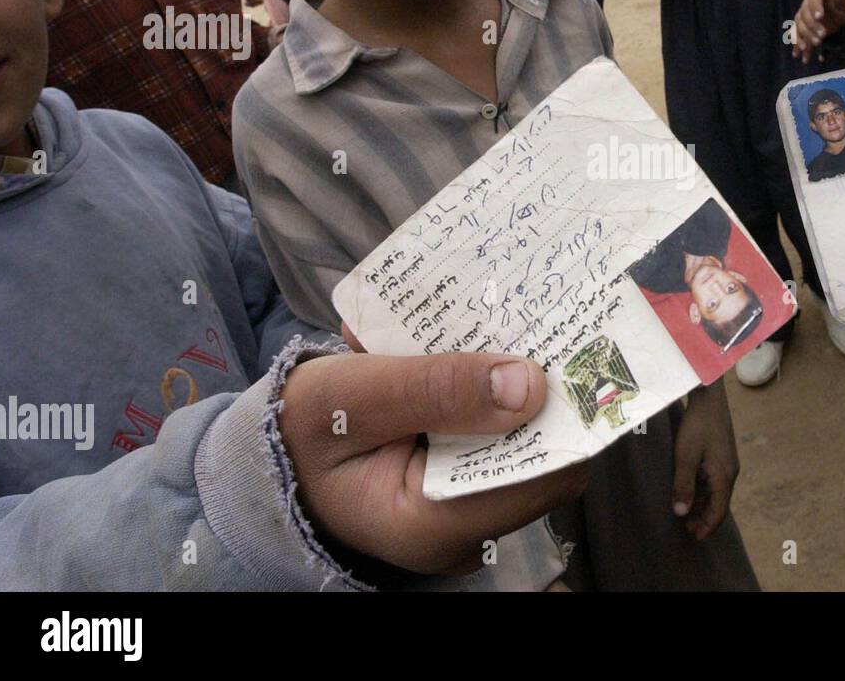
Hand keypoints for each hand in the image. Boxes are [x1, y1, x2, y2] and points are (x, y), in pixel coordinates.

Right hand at [277, 324, 589, 575]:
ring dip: (518, 378)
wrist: (278, 447)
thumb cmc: (301, 428)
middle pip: (543, 453)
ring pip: (527, 437)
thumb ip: (432, 389)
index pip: (545, 476)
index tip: (566, 346)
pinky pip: (503, 431)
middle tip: (533, 317)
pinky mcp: (467, 480)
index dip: (564, 415)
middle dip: (542, 385)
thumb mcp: (350, 397)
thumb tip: (528, 383)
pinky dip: (494, 387)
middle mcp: (464, 528)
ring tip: (499, 322)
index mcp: (434, 525)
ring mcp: (468, 506)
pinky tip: (473, 344)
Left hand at [672, 381, 739, 540]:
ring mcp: (726, 463)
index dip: (707, 526)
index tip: (695, 538)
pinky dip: (703, 492)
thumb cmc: (697, 425)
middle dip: (705, 518)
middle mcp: (729, 472)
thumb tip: (681, 513)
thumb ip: (683, 485)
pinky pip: (713, 481)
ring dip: (702, 505)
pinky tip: (690, 492)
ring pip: (715, 492)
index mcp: (724, 476)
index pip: (719, 510)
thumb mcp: (685, 456)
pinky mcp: (721, 455)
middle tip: (688, 531)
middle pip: (719, 503)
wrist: (709, 397)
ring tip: (686, 515)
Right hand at [792, 0, 844, 61]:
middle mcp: (807, 2)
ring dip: (804, 37)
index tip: (820, 17)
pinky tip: (799, 54)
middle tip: (822, 37)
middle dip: (812, 27)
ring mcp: (802, 14)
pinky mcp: (800, 26)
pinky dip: (797, 44)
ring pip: (799, 25)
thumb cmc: (843, 7)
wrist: (838, 15)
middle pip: (804, 14)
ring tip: (811, 47)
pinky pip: (796, 34)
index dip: (815, 7)